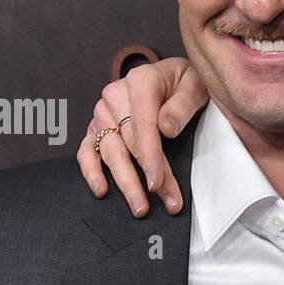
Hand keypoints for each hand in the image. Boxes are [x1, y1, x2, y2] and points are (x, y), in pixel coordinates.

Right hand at [76, 57, 208, 214]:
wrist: (174, 77)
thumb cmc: (186, 83)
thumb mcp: (196, 86)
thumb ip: (182, 105)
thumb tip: (166, 130)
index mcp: (140, 82)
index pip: (143, 126)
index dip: (150, 158)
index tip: (158, 183)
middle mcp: (115, 95)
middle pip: (127, 143)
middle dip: (145, 178)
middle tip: (163, 203)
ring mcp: (103, 112)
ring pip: (109, 151)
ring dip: (124, 182)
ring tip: (140, 207)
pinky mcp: (97, 126)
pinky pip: (87, 150)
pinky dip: (91, 171)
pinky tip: (102, 190)